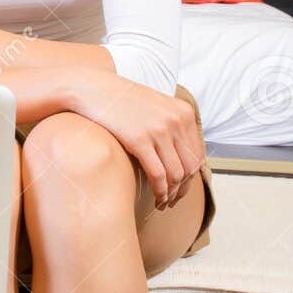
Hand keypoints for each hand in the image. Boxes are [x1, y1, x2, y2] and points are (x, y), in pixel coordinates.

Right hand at [72, 71, 204, 208]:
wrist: (94, 89)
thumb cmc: (122, 101)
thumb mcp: (156, 106)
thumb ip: (173, 125)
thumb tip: (182, 156)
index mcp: (184, 112)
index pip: (198, 154)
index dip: (192, 177)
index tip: (182, 188)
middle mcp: (176, 120)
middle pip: (190, 167)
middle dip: (183, 189)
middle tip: (173, 200)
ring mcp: (159, 130)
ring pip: (177, 174)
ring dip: (172, 194)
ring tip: (163, 203)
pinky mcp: (139, 140)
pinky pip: (158, 174)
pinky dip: (160, 191)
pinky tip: (156, 198)